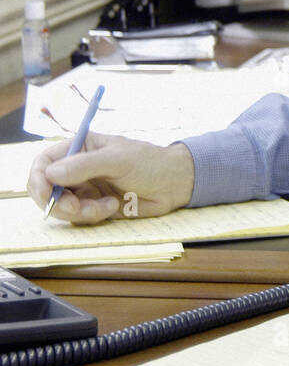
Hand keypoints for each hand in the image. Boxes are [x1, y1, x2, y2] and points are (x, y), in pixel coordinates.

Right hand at [28, 132, 194, 222]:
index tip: (45, 194)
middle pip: (47, 190)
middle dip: (59, 203)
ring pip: (62, 207)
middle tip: (77, 208)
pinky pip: (79, 217)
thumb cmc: (149, 162)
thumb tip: (51, 174)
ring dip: (80, 212)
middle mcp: (76, 168)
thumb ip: (84, 166)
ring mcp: (84, 188)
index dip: (38, 180)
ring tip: (105, 206)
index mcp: (78, 148)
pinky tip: (112, 206)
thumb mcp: (117, 159)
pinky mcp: (93, 206)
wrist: (173, 184)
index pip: (43, 163)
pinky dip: (92, 216)